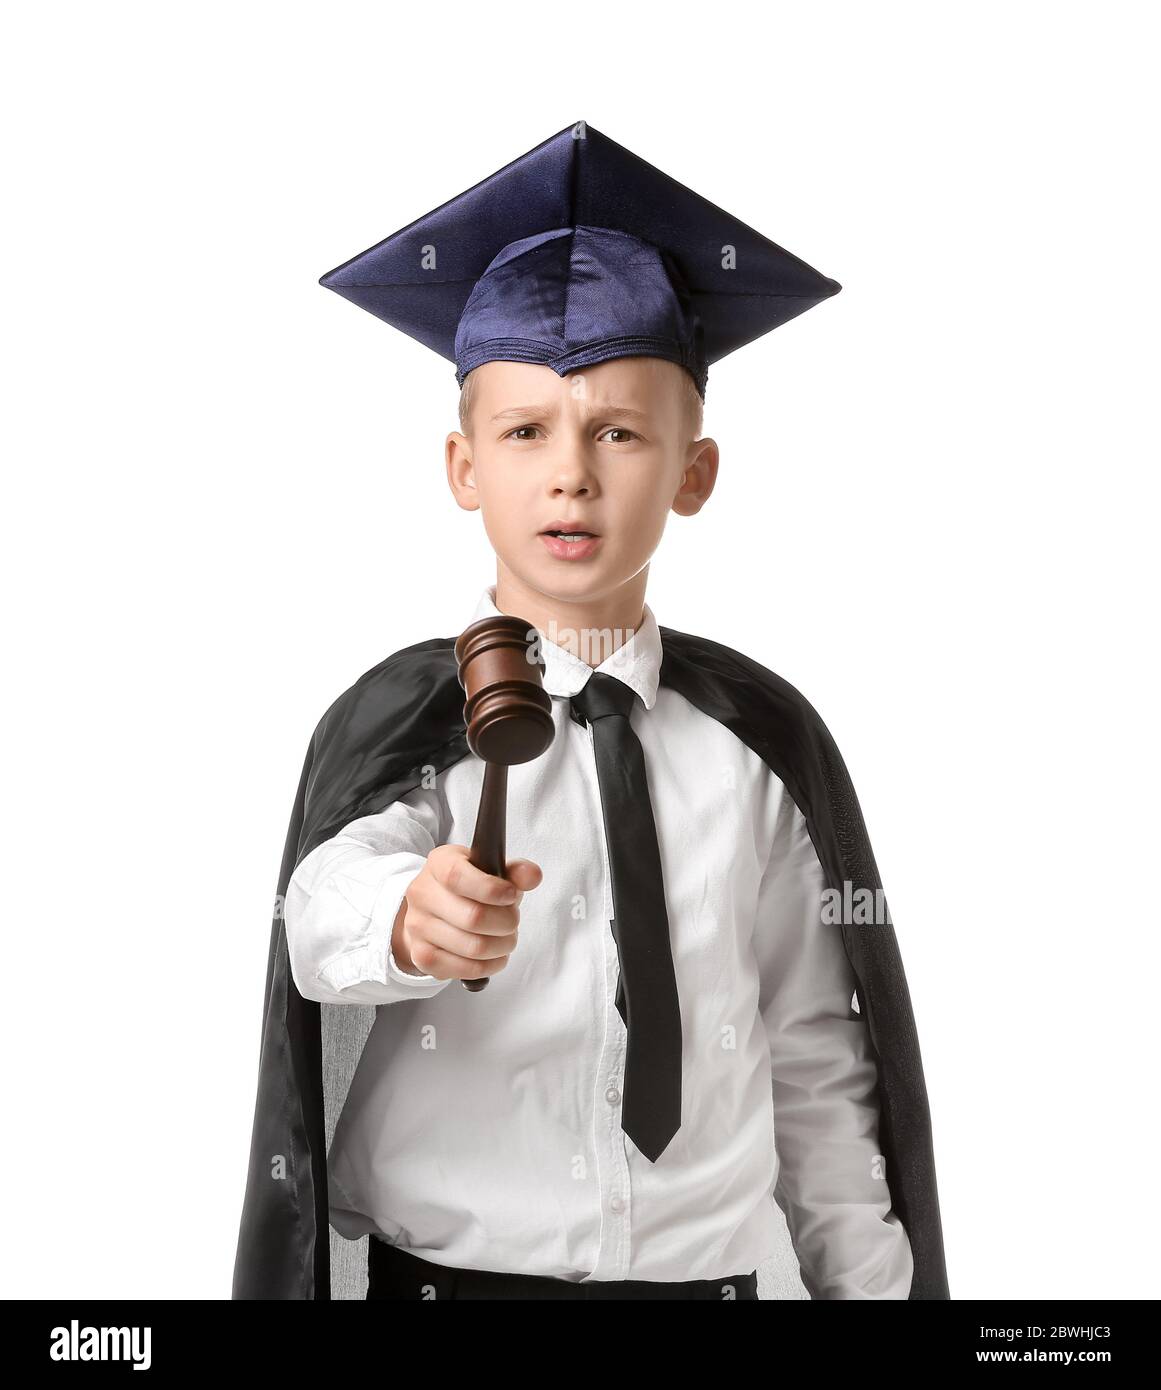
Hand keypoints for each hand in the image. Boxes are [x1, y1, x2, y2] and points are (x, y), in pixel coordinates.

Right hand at [390, 844, 541, 981]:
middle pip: (473, 917)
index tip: (511, 895)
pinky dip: (489, 966)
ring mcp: (418, 927)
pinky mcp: (422, 956)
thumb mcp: (491, 871)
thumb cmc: (469, 888)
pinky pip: (465, 969)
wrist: (436, 911)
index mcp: (439, 864)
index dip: (491, 889)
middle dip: (506, 922)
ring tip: (505, 937)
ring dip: (502, 946)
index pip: (457, 877)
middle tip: (513, 920)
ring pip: (473, 947)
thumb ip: (515, 872)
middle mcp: (422, 894)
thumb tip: (532, 875)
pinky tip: (494, 955)